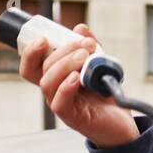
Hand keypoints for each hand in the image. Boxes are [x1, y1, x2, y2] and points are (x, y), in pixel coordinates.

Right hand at [18, 24, 140, 147]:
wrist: (122, 124)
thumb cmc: (106, 96)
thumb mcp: (100, 66)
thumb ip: (91, 48)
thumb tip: (80, 28)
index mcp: (56, 78)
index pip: (32, 65)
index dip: (30, 51)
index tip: (44, 38)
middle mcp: (54, 91)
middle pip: (42, 68)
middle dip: (62, 50)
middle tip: (85, 44)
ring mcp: (61, 104)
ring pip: (47, 83)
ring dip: (64, 64)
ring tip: (84, 57)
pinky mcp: (72, 118)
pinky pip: (59, 103)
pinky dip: (66, 87)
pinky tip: (77, 77)